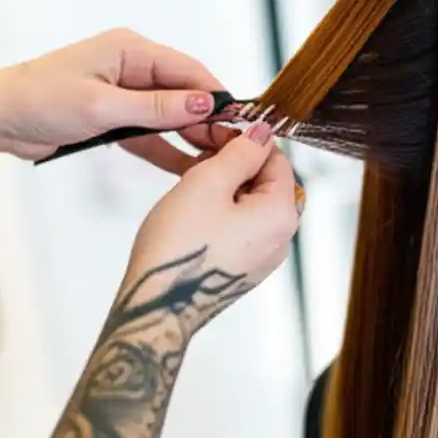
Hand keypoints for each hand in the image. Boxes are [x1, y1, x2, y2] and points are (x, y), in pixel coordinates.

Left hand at [0, 28, 229, 164]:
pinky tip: (189, 169)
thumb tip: (207, 103)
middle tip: (233, 149)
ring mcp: (124, 93)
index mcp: (131, 49)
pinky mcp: (114, 119)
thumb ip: (158, 107)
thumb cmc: (40, 100)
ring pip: (170, 116)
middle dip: (208, 120)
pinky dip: (167, 150)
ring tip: (218, 161)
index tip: (241, 121)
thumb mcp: (104, 106)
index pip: (189, 70)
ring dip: (191, 137)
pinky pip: (150, 134)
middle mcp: (132, 67)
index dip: (216, 95)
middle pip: (184, 93)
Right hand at [26, 122, 299, 437]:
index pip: (275, 158)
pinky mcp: (241, 267)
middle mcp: (281, 237)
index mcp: (282, 214)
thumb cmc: (179, 247)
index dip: (243, 137)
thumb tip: (262, 132)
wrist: (155, 308)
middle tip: (195, 148)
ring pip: (248, 201)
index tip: (211, 129)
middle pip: (264, 180)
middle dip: (231, 158)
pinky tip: (188, 201)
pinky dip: (217, 206)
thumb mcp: (208, 183)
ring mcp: (261, 255)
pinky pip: (237, 225)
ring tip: (186, 175)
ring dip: (221, 181)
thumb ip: (240, 153)